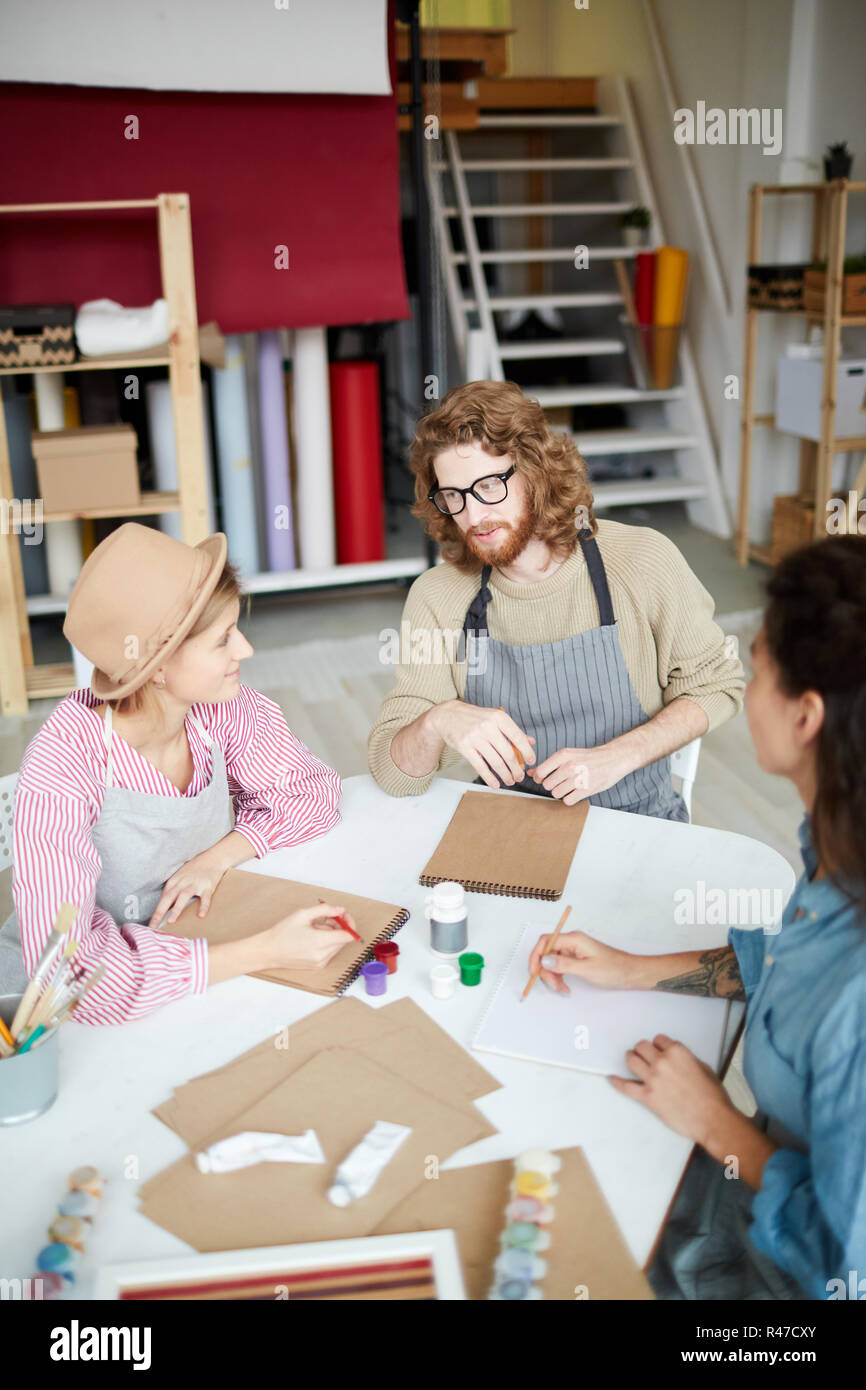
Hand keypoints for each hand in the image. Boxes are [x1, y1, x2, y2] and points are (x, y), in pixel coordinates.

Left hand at [149, 848, 227, 927]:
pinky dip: (203, 906)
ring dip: (177, 908)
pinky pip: (205, 898)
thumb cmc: (195, 869)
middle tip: (154, 925)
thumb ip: (174, 891)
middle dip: (160, 912)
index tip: (151, 925)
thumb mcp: (181, 877)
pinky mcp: (208, 886)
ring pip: (184, 896)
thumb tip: (167, 910)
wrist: (213, 858)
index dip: (156, 912)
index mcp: (174, 881)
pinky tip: (201, 915)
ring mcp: (195, 884)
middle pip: (169, 897)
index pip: (163, 898)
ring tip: (171, 920)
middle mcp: (183, 882)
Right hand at [261, 902, 357, 971]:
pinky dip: (327, 943)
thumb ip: (325, 910)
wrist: (269, 951)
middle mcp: (323, 955)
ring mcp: (321, 962)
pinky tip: (313, 937)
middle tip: (325, 918)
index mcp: (320, 942)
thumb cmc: (282, 932)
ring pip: (337, 945)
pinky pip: (330, 952)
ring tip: (315, 928)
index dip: (349, 923)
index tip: (343, 915)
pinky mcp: (318, 966)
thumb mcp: (303, 914)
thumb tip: (341, 910)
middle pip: (344, 939)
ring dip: (332, 934)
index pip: (348, 935)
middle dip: (338, 926)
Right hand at [428, 700, 534, 787]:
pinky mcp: (465, 747)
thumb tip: (531, 742)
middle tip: (520, 776)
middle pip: (508, 754)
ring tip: (510, 781)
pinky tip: (495, 784)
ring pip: (496, 762)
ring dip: (505, 775)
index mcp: (498, 717)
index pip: (518, 737)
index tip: (531, 761)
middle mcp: (488, 726)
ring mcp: (475, 737)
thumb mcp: (495, 718)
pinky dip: (490, 778)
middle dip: (517, 769)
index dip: (527, 752)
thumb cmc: (475, 717)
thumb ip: (512, 730)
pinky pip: (480, 766)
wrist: (447, 715)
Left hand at [528, 743, 630, 803]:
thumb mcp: (568, 755)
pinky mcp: (586, 790)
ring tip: (570, 786)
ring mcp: (578, 778)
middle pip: (547, 785)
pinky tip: (576, 792)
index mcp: (563, 755)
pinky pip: (567, 801)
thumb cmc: (588, 758)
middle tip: (562, 782)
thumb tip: (529, 773)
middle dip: (552, 785)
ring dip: (561, 792)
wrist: (613, 759)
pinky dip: (570, 799)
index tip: (546, 778)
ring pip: (556, 794)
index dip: (540, 778)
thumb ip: (548, 765)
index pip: (540, 772)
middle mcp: (569, 766)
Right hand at [529, 929, 637, 994]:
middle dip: (545, 970)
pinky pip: (560, 965)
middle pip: (547, 952)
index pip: (545, 941)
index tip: (533, 971)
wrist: (630, 973)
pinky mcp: (577, 958)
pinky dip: (559, 976)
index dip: (535, 956)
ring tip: (562, 988)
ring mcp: (574, 950)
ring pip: (552, 961)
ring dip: (553, 976)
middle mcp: (572, 941)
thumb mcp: (586, 969)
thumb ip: (563, 964)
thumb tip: (544, 961)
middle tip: (553, 985)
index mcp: (574, 939)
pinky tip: (565, 986)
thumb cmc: (613, 969)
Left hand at [609, 1034, 736, 1141]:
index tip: (659, 1050)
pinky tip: (612, 1078)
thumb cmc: (712, 1096)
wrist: (712, 1119)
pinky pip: (626, 1087)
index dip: (659, 1045)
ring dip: (631, 1059)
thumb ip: (686, 1059)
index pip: (658, 1039)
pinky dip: (617, 1082)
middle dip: (643, 1049)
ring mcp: (653, 1079)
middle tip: (644, 1054)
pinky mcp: (647, 1097)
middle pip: (642, 1046)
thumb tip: (678, 1059)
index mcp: (677, 1052)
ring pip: (631, 1060)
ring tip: (632, 1061)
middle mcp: (662, 1062)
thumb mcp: (703, 1067)